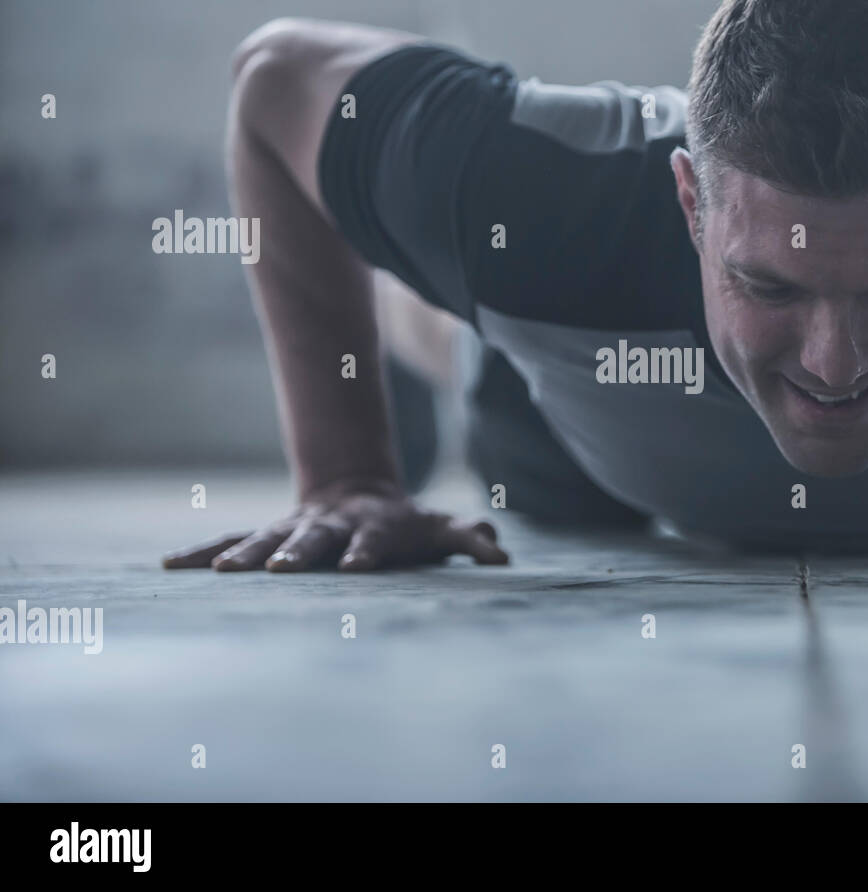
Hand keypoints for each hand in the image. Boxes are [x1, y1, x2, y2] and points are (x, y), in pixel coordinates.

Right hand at [161, 479, 508, 570]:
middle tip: (283, 570)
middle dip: (299, 554)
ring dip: (245, 555)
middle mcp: (328, 527)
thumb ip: (468, 540)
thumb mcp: (440, 529)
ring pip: (265, 540)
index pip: (371, 542)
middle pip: (314, 539)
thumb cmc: (406, 525)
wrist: (358, 495)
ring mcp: (292, 529)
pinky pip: (228, 542)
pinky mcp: (264, 536)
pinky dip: (201, 553)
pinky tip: (167, 567)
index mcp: (372, 527)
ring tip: (223, 572)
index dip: (367, 553)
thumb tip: (500, 552)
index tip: (356, 567)